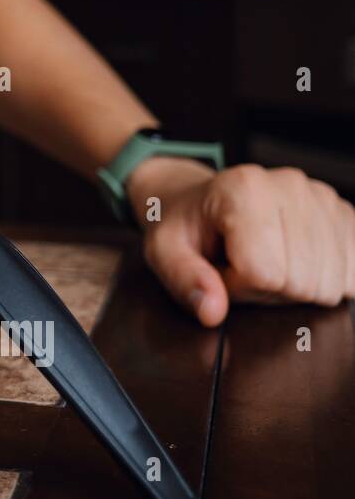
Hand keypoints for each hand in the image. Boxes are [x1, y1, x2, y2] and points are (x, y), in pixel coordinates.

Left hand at [128, 158, 354, 325]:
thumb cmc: (184, 225)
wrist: (200, 198)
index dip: (238, 286)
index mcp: (242, 190)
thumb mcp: (163, 252)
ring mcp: (322, 196)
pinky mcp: (343, 212)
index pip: (265, 274)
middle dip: (268, 289)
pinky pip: (354, 270)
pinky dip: (326, 278)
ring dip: (296, 285)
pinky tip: (294, 261)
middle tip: (241, 267)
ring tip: (265, 261)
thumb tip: (212, 312)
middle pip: (303, 282)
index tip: (220, 269)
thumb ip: (185, 281)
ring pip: (333, 282)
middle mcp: (289, 185)